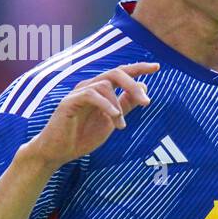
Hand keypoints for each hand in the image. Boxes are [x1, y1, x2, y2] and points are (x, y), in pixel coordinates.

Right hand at [24, 62, 158, 169]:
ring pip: (105, 84)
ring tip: (121, 125)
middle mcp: (90, 87)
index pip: (121, 73)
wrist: (60, 151)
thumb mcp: (112, 120)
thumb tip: (144, 88)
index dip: (139, 68)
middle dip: (133, 85)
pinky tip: (114, 116)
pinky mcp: (69, 102)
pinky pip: (91, 94)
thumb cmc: (83, 135)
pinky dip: (106, 104)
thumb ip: (126, 104)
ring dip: (117, 106)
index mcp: (101, 90)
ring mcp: (79, 93)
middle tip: (146, 103)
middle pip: (116, 73)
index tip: (157, 67)